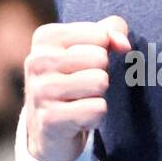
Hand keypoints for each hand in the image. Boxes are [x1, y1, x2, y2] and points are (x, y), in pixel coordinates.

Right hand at [24, 15, 129, 160]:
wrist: (49, 130)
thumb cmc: (74, 80)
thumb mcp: (90, 47)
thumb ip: (112, 31)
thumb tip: (124, 44)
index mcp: (45, 38)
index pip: (100, 35)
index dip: (102, 52)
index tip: (84, 65)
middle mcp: (37, 61)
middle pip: (100, 58)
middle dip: (100, 75)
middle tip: (82, 87)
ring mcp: (40, 90)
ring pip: (99, 82)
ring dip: (97, 96)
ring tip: (80, 101)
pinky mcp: (50, 118)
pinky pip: (97, 108)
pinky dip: (95, 116)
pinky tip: (78, 119)